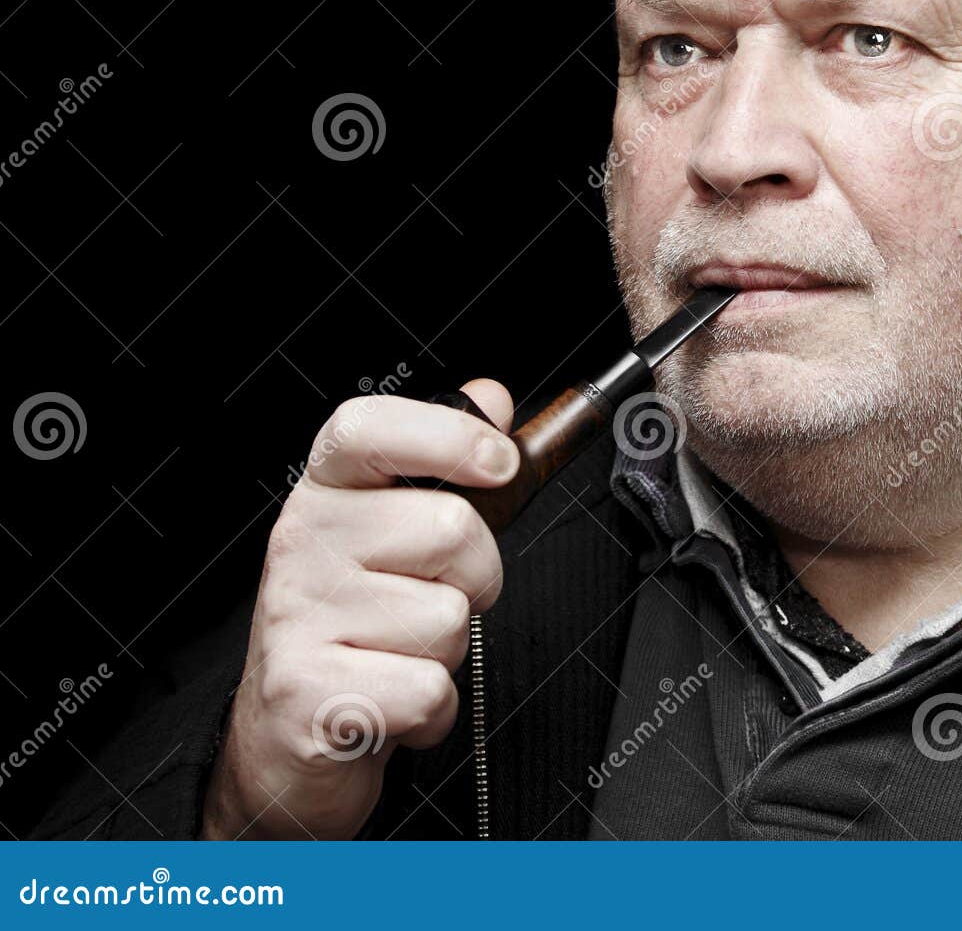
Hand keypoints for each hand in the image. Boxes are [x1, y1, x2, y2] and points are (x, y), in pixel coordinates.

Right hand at [201, 379, 512, 839]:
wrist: (287, 738)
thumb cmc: (354, 626)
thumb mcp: (393, 534)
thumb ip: (443, 463)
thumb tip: (490, 397)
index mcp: (326, 494)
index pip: (369, 428)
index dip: (448, 434)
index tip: (500, 461)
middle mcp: (303, 542)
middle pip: (450, 528)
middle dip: (476, 576)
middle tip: (432, 599)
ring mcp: (298, 617)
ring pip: (447, 618)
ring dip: (448, 651)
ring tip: (400, 654)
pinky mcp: (309, 696)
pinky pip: (429, 690)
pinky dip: (432, 712)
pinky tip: (392, 704)